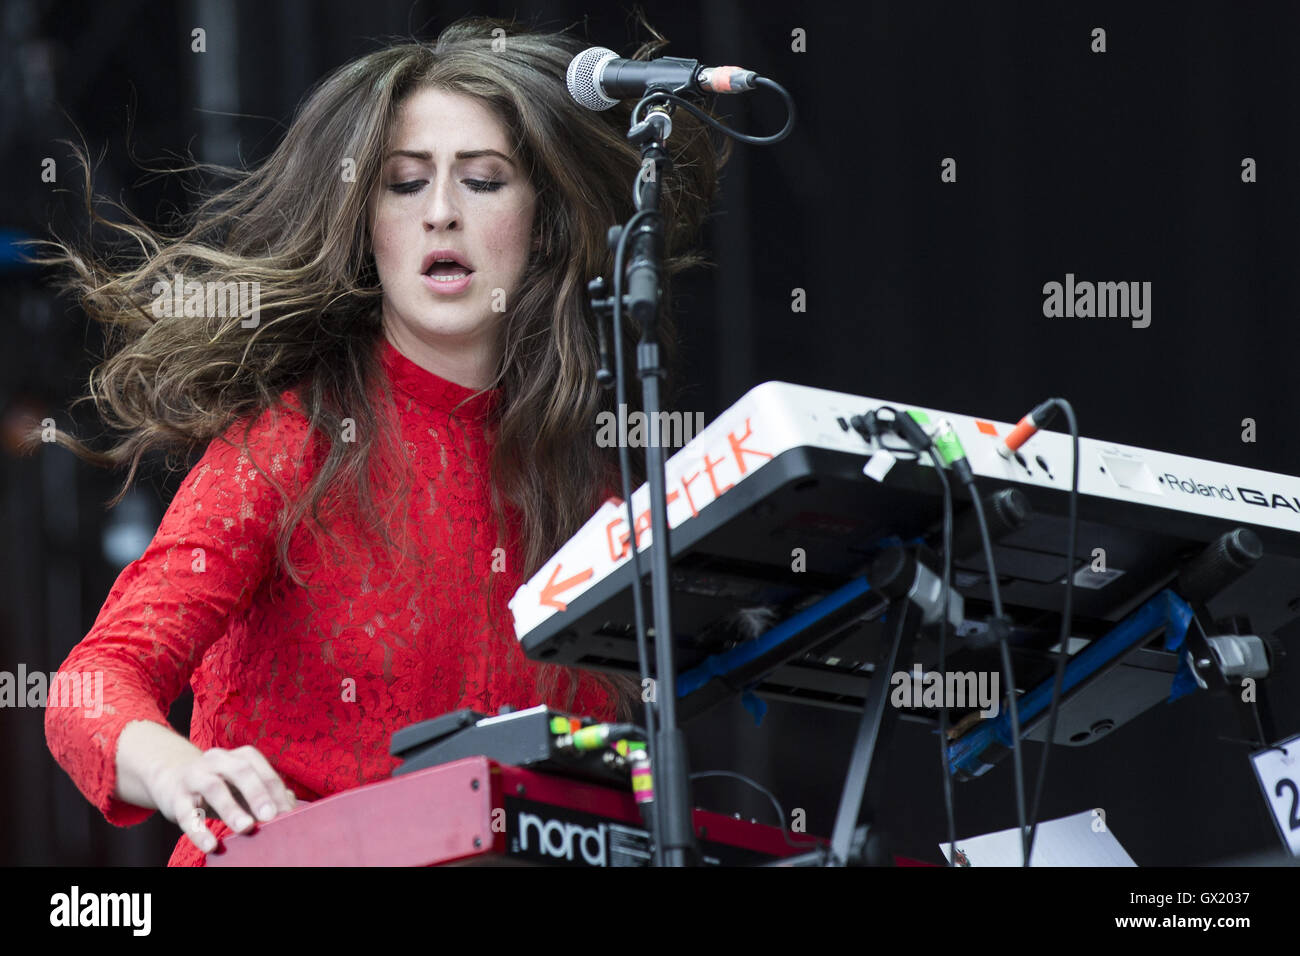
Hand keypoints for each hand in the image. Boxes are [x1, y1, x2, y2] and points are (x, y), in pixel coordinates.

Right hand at [148, 744, 296, 853]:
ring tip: (245, 827)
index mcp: (240, 756)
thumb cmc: (220, 786)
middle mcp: (218, 760)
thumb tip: (291, 808)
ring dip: (231, 808)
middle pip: (241, 770)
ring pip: (213, 788)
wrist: (172, 779)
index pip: (262, 771)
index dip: (276, 792)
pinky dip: (199, 831)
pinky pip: (187, 813)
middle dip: (257, 793)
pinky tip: (211, 846)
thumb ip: (267, 794)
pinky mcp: (176, 797)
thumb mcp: (243, 787)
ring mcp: (195, 776)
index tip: (288, 814)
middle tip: (270, 816)